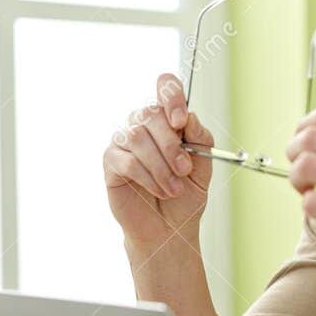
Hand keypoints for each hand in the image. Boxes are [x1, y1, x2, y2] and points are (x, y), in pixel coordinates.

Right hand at [103, 74, 213, 249]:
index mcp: (168, 119)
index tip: (181, 122)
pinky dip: (147, 177)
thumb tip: (189, 117)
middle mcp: (144, 124)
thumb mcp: (204, 167)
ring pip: (137, 137)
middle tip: (184, 170)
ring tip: (174, 188)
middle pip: (151, 114)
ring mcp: (125, 141)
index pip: (165, 86)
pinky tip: (159, 191)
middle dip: (171, 145)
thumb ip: (200, 140)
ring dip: (160, 166)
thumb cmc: (186, 195)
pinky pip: (126, 160)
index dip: (171, 97)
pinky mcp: (111, 162)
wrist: (170, 229)